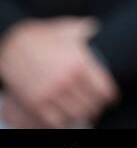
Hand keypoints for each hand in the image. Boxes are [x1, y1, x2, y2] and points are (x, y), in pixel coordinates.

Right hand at [0, 17, 118, 127]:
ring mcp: (51, 92)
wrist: (13, 45)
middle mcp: (67, 79)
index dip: (111, 97)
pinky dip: (64, 121)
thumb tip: (97, 26)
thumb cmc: (44, 37)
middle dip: (97, 107)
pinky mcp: (35, 102)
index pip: (104, 89)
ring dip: (82, 115)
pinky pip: (56, 120)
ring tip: (85, 112)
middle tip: (98, 107)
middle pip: (92, 104)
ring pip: (76, 114)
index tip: (112, 99)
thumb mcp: (67, 29)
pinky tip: (67, 116)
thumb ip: (85, 29)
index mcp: (80, 63)